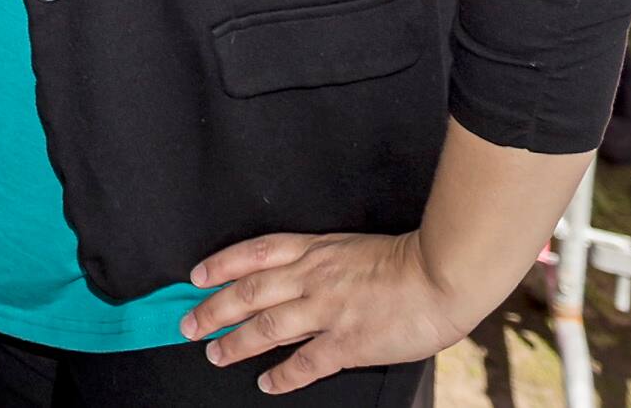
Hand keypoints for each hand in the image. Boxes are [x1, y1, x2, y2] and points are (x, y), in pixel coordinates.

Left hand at [183, 228, 496, 391]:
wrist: (442, 274)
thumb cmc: (408, 259)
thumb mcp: (353, 247)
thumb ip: (325, 262)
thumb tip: (298, 279)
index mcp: (315, 250)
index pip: (254, 252)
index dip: (221, 264)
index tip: (196, 276)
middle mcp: (312, 278)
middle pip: (248, 292)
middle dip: (213, 309)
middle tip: (188, 324)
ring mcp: (327, 310)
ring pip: (266, 327)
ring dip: (235, 342)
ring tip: (214, 354)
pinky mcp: (347, 342)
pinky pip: (305, 363)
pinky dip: (282, 375)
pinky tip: (267, 383)